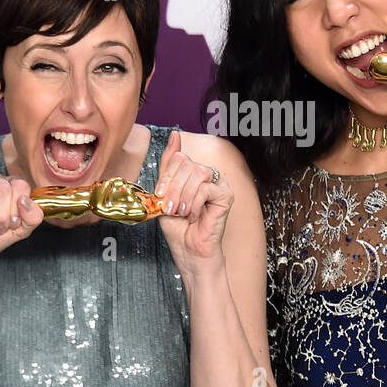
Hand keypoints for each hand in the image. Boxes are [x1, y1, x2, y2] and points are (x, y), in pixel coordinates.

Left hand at [154, 130, 232, 268]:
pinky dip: (194, 203)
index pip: (178, 158)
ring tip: (181, 212)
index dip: (166, 177)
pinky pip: (206, 188)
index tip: (160, 195)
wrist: (189, 251)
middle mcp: (208, 174)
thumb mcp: (165, 192)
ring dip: (183, 195)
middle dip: (173, 188)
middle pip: (186, 163)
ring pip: (197, 173)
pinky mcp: (226, 195)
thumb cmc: (178, 227)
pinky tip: (194, 215)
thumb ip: (169, 165)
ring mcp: (219, 184)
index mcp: (193, 172)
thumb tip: (174, 135)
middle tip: (170, 208)